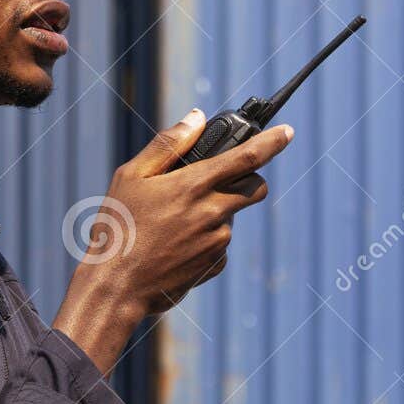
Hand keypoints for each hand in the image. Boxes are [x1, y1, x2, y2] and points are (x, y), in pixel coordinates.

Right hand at [52, 109, 293, 372]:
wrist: (116, 286)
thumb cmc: (118, 226)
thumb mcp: (132, 176)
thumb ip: (168, 144)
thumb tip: (197, 118)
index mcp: (193, 185)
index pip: (246, 157)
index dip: (272, 142)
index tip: (288, 132)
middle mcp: (212, 212)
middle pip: (254, 188)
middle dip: (248, 180)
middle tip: (218, 181)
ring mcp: (217, 241)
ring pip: (232, 216)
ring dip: (215, 212)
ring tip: (173, 223)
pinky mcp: (215, 264)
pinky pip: (220, 244)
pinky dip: (206, 239)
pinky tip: (175, 245)